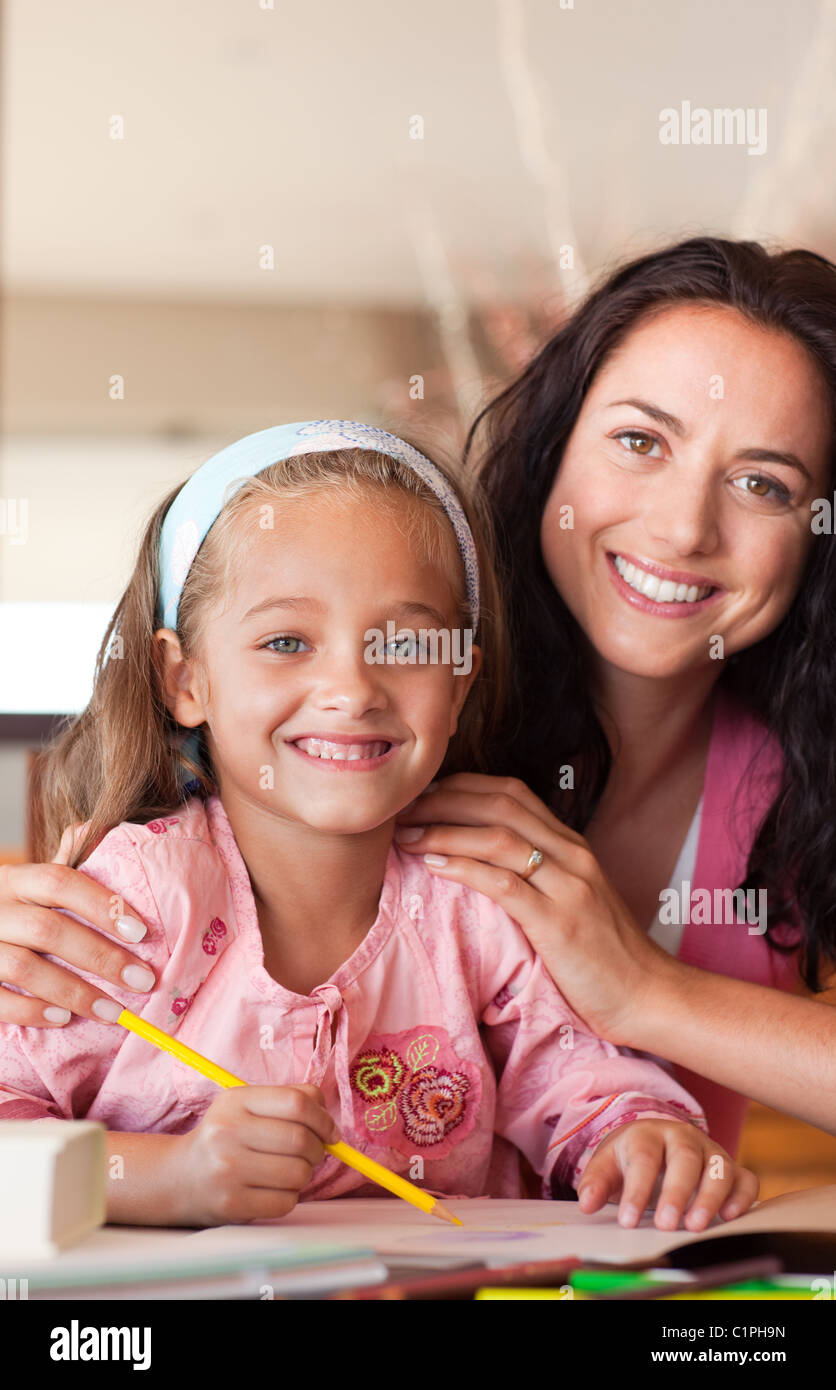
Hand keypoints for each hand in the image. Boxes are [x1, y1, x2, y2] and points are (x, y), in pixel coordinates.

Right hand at [0, 823, 154, 1026]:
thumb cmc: (14, 910)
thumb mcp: (32, 884)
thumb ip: (65, 864)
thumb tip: (98, 828)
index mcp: (16, 880)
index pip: (60, 882)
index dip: (102, 905)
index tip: (142, 932)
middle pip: (48, 930)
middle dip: (102, 957)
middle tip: (142, 980)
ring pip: (24, 968)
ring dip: (75, 992)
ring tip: (114, 1011)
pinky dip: (32, 1012)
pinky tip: (64, 1019)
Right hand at [172, 1084, 340, 1224]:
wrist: (180, 1177)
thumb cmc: (226, 1137)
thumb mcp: (248, 1105)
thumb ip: (289, 1099)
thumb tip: (328, 1119)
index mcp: (236, 1101)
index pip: (296, 1103)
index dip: (323, 1119)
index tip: (330, 1132)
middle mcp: (227, 1132)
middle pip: (300, 1139)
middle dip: (317, 1150)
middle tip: (312, 1154)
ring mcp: (227, 1170)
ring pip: (298, 1173)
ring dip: (304, 1174)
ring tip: (289, 1171)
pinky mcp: (231, 1203)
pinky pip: (285, 1201)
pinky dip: (289, 1196)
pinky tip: (274, 1189)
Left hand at [394, 773, 674, 1042]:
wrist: (650, 996)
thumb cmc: (605, 957)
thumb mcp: (573, 901)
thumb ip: (539, 876)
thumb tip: (484, 866)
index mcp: (572, 846)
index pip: (513, 793)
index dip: (463, 786)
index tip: (424, 795)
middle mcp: (571, 855)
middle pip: (500, 804)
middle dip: (444, 800)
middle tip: (403, 808)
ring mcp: (568, 886)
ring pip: (498, 836)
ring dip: (443, 830)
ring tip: (405, 835)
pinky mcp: (559, 922)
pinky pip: (504, 883)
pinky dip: (463, 867)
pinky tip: (433, 866)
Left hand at [576, 1118, 758, 1230]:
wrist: (655, 1140)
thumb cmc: (630, 1157)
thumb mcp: (608, 1164)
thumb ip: (596, 1182)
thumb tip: (588, 1203)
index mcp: (648, 1134)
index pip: (644, 1159)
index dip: (636, 1190)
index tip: (627, 1220)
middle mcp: (683, 1138)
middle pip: (684, 1159)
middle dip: (677, 1192)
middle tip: (665, 1224)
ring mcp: (710, 1151)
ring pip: (719, 1167)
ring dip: (710, 1197)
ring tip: (696, 1226)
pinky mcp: (732, 1167)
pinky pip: (745, 1178)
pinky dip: (742, 1197)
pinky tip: (729, 1217)